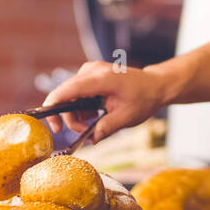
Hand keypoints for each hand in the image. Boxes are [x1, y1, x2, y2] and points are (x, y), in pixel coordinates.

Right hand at [42, 61, 171, 142]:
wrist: (155, 85)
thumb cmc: (143, 98)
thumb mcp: (127, 117)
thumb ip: (106, 128)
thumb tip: (90, 139)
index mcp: (101, 78)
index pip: (66, 90)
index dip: (54, 108)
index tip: (55, 127)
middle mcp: (92, 70)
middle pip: (65, 95)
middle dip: (70, 117)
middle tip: (85, 132)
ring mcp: (91, 70)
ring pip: (70, 95)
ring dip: (76, 113)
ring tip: (93, 124)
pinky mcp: (91, 74)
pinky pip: (76, 92)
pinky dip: (81, 106)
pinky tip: (94, 113)